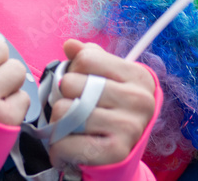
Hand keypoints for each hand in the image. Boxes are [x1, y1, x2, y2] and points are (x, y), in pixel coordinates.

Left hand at [48, 40, 156, 167]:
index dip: (75, 71)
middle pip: (70, 84)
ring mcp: (129, 127)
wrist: (121, 152)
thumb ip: (88, 57)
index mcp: (137, 76)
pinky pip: (67, 142)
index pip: (85, 58)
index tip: (82, 85)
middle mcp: (139, 100)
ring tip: (71, 128)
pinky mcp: (116, 152)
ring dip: (58, 122)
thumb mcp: (104, 77)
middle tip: (74, 109)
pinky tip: (67, 146)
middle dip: (63, 97)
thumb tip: (70, 45)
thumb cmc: (108, 107)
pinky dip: (59, 147)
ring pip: (64, 111)